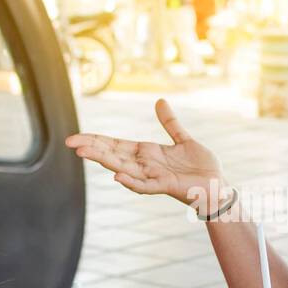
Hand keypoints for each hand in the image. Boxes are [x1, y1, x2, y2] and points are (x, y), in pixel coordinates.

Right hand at [65, 99, 228, 211]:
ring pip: (123, 169)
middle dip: (92, 149)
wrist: (217, 185)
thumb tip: (159, 101)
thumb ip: (169, 123)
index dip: (96, 140)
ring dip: (105, 161)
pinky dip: (131, 182)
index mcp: (147, 153)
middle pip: (113, 155)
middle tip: (70, 143)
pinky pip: (145, 185)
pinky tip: (117, 176)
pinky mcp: (166, 186)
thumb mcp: (183, 139)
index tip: (75, 138)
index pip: (115, 145)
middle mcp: (145, 165)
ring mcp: (154, 176)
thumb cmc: (200, 166)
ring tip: (84, 154)